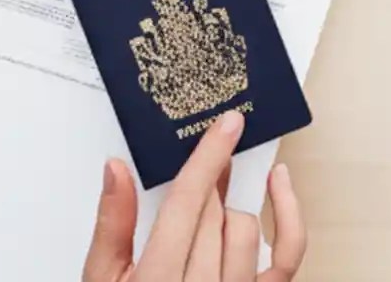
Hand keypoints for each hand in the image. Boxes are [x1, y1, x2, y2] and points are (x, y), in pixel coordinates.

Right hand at [84, 111, 307, 281]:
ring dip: (229, 209)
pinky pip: (286, 254)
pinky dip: (288, 214)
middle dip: (210, 180)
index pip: (188, 207)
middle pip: (213, 214)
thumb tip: (116, 169)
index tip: (226, 125)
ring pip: (245, 229)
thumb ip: (112, 225)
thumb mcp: (102, 281)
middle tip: (211, 150)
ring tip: (214, 203)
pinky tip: (278, 185)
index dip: (207, 159)